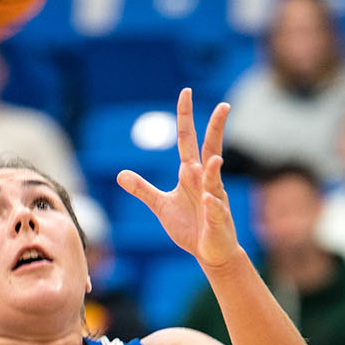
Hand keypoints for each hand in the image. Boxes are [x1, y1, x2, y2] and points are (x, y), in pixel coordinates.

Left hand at [117, 89, 241, 268]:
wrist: (209, 252)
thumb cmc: (189, 227)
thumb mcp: (161, 205)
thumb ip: (142, 188)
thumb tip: (120, 173)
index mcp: (190, 174)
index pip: (188, 139)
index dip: (186, 116)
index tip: (186, 92)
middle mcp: (205, 180)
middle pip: (211, 148)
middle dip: (217, 128)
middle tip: (224, 105)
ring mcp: (214, 198)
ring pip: (214, 178)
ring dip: (213, 170)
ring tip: (213, 159)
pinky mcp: (218, 218)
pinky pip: (215, 208)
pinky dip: (212, 204)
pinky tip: (208, 200)